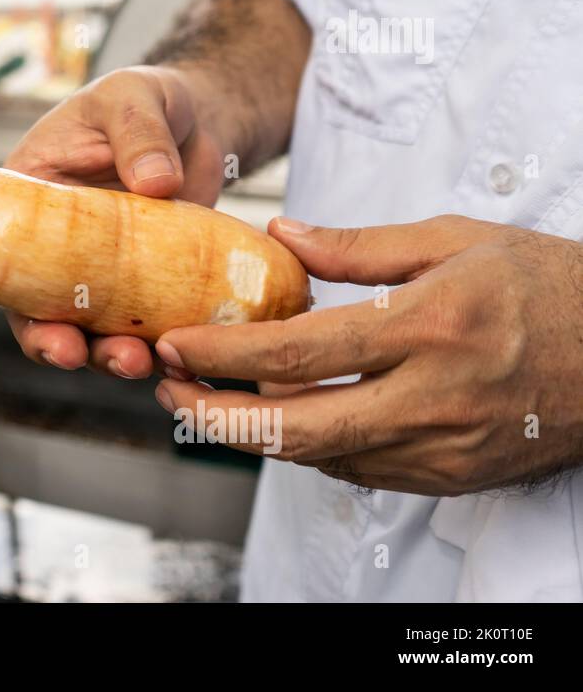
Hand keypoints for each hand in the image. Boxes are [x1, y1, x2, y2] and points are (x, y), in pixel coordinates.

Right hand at [0, 65, 226, 377]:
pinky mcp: (149, 288)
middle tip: (67, 351)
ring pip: (89, 332)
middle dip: (44, 340)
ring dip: (103, 357)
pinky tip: (178, 352)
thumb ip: (138, 134)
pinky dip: (158, 347)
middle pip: (33, 310)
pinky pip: (144, 328)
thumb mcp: (131, 97)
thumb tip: (155, 183)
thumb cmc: (145, 100)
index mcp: (29, 201)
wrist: (202, 121)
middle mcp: (57, 250)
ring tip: (133, 361)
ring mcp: (104, 275)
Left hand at [153, 215, 582, 494]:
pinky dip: (310, 446)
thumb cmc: (548, 286)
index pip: (299, 352)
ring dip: (255, 434)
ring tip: (212, 400)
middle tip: (168, 392)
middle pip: (295, 428)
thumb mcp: (456, 240)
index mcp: (430, 326)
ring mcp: (444, 447)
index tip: (172, 346)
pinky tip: (285, 414)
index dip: (222, 355)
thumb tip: (282, 236)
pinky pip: (358, 470)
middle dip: (215, 416)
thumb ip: (359, 246)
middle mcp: (433, 397)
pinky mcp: (452, 476)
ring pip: (320, 457)